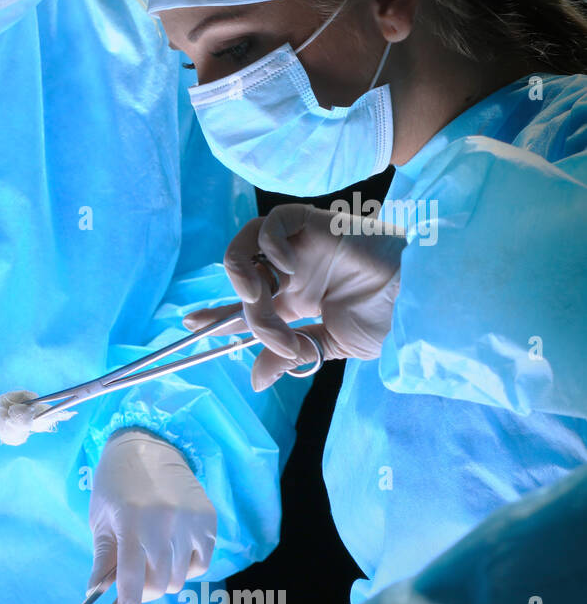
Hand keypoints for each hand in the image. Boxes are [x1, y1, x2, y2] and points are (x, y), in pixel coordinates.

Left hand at [89, 430, 215, 603]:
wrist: (151, 443)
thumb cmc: (115, 482)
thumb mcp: (100, 517)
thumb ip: (102, 558)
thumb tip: (96, 594)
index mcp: (131, 523)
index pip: (130, 579)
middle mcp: (164, 524)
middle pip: (159, 585)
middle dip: (144, 590)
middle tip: (133, 573)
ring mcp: (190, 523)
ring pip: (179, 579)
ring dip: (164, 577)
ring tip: (152, 550)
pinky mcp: (209, 521)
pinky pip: (200, 564)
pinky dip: (186, 566)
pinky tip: (174, 546)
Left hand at [185, 204, 405, 389]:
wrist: (413, 293)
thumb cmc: (381, 315)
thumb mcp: (331, 346)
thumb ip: (292, 356)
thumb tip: (256, 381)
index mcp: (292, 299)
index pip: (243, 304)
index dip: (216, 315)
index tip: (190, 324)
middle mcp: (287, 271)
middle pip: (242, 283)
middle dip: (248, 314)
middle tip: (274, 332)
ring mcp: (295, 245)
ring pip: (243, 247)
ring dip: (243, 277)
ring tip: (262, 297)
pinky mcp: (307, 222)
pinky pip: (269, 223)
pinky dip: (269, 247)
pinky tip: (289, 269)